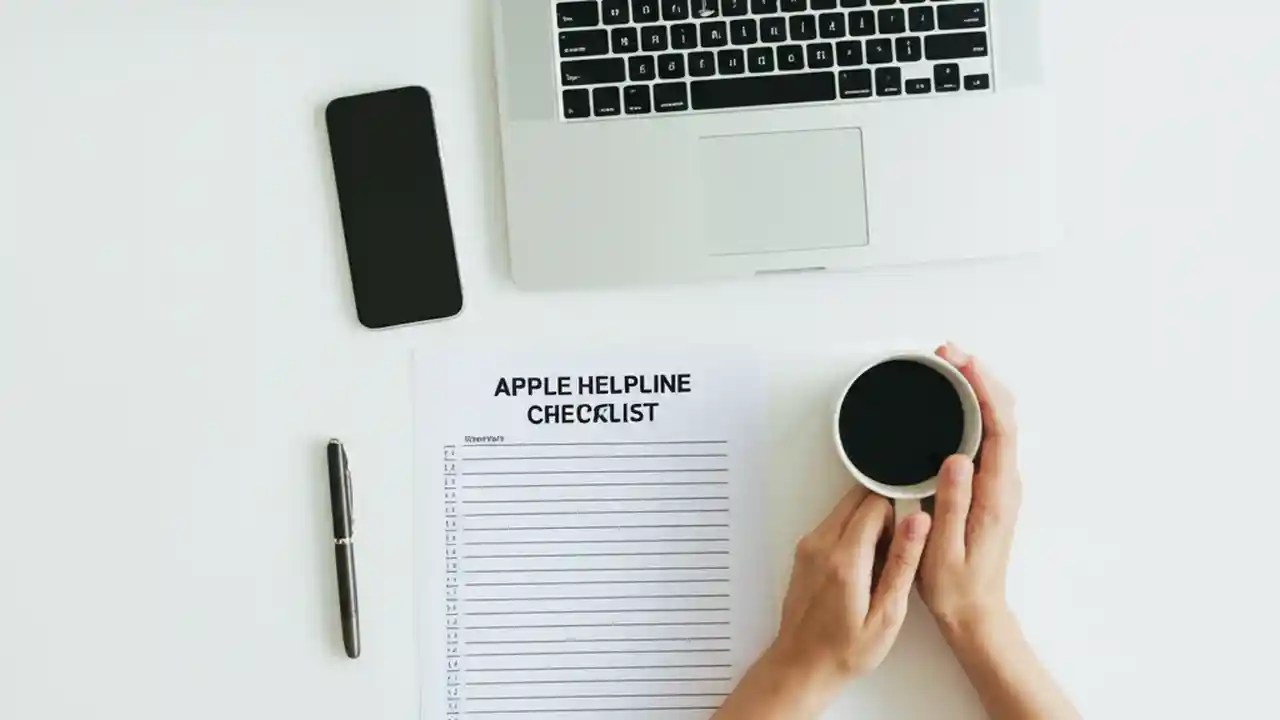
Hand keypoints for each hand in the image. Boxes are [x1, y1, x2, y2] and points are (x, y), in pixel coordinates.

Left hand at [714, 489, 930, 719]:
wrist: (801, 665)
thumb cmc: (847, 650)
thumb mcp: (887, 614)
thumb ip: (903, 562)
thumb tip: (918, 519)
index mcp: (844, 558)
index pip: (875, 503)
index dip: (899, 515)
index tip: (908, 540)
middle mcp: (820, 543)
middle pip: (857, 498)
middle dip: (883, 513)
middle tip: (895, 551)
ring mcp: (808, 545)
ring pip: (845, 509)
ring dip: (867, 522)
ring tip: (879, 563)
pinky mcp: (804, 551)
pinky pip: (833, 524)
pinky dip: (851, 533)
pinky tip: (861, 567)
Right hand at [919, 343, 1021, 634]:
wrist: (975, 613)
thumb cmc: (956, 586)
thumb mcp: (944, 548)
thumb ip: (953, 501)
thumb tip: (955, 457)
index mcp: (996, 493)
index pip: (998, 427)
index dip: (982, 388)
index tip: (962, 362)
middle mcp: (1004, 483)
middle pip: (1002, 415)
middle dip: (978, 376)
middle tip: (948, 352)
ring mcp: (999, 483)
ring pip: (996, 421)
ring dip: (976, 389)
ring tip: (949, 365)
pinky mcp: (988, 487)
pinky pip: (987, 436)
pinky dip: (973, 409)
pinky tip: (955, 400)